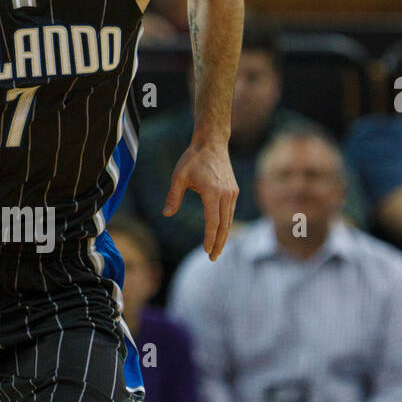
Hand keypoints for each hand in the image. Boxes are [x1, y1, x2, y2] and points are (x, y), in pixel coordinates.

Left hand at [163, 141, 237, 260]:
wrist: (212, 143)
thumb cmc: (193, 159)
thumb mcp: (179, 177)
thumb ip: (173, 196)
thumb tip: (167, 214)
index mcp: (213, 192)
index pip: (213, 221)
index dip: (209, 238)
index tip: (206, 251)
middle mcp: (226, 194)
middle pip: (224, 225)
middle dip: (219, 243)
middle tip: (213, 258)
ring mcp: (232, 193)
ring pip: (229, 220)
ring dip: (224, 236)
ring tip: (217, 250)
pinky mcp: (234, 191)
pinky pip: (230, 213)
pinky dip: (226, 225)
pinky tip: (221, 233)